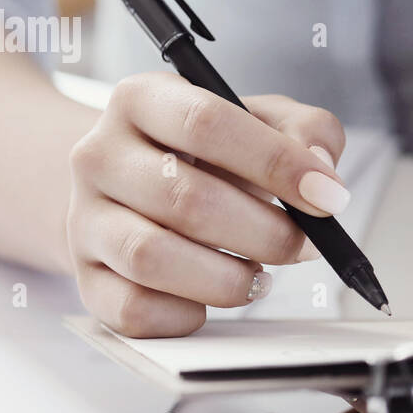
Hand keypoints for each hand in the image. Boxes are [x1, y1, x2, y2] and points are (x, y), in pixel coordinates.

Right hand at [66, 73, 347, 336]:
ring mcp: (84, 219)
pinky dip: (187, 314)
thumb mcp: (261, 120)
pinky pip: (134, 310)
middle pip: (185, 199)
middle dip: (266, 233)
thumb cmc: (208, 154)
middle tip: (306, 246)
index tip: (327, 197)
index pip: (205, 122)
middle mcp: (99, 155)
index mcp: (142, 99)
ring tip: (259, 275)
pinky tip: (211, 297)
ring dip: (227, 278)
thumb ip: (305, 130)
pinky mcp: (86, 279)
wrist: (131, 186)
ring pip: (153, 258)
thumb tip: (321, 171)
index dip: (276, 162)